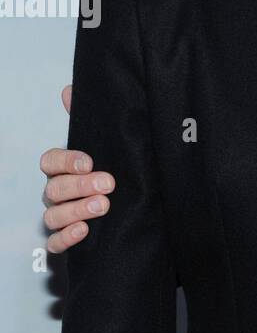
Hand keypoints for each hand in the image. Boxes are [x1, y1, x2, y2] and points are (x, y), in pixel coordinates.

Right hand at [40, 83, 115, 253]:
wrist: (130, 209)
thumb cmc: (111, 172)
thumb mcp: (106, 146)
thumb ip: (88, 120)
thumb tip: (69, 90)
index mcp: (63, 169)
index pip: (50, 161)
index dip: (66, 161)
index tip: (89, 161)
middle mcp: (57, 192)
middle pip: (54, 188)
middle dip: (79, 185)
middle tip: (108, 184)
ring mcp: (59, 216)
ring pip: (53, 215)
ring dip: (76, 210)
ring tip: (103, 206)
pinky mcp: (66, 239)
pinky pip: (55, 242)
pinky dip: (66, 237)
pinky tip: (84, 230)